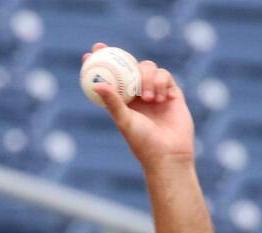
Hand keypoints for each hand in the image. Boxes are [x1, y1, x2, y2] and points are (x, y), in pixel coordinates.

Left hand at [84, 42, 194, 169]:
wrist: (169, 153)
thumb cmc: (143, 142)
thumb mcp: (124, 121)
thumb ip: (112, 102)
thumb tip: (97, 85)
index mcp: (123, 103)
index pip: (111, 79)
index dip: (102, 64)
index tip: (90, 52)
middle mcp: (138, 96)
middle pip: (129, 68)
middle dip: (120, 57)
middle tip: (109, 50)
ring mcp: (155, 92)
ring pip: (148, 68)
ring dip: (147, 78)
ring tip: (147, 99)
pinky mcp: (172, 93)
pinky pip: (165, 76)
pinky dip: (160, 82)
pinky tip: (160, 98)